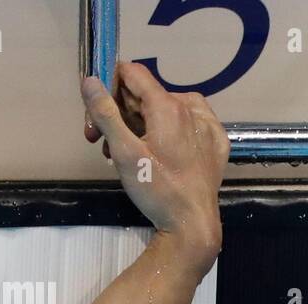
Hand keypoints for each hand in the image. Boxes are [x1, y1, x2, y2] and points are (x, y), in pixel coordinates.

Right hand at [81, 63, 228, 269]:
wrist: (192, 225)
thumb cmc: (157, 190)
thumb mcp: (124, 152)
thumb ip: (105, 113)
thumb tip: (90, 80)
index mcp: (169, 106)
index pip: (132, 73)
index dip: (110, 88)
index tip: (99, 113)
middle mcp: (192, 109)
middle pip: (148, 94)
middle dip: (122, 114)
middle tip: (104, 143)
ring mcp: (208, 126)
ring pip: (167, 109)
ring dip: (143, 125)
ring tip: (129, 154)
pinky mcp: (217, 143)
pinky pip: (189, 124)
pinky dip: (171, 132)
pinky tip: (162, 153)